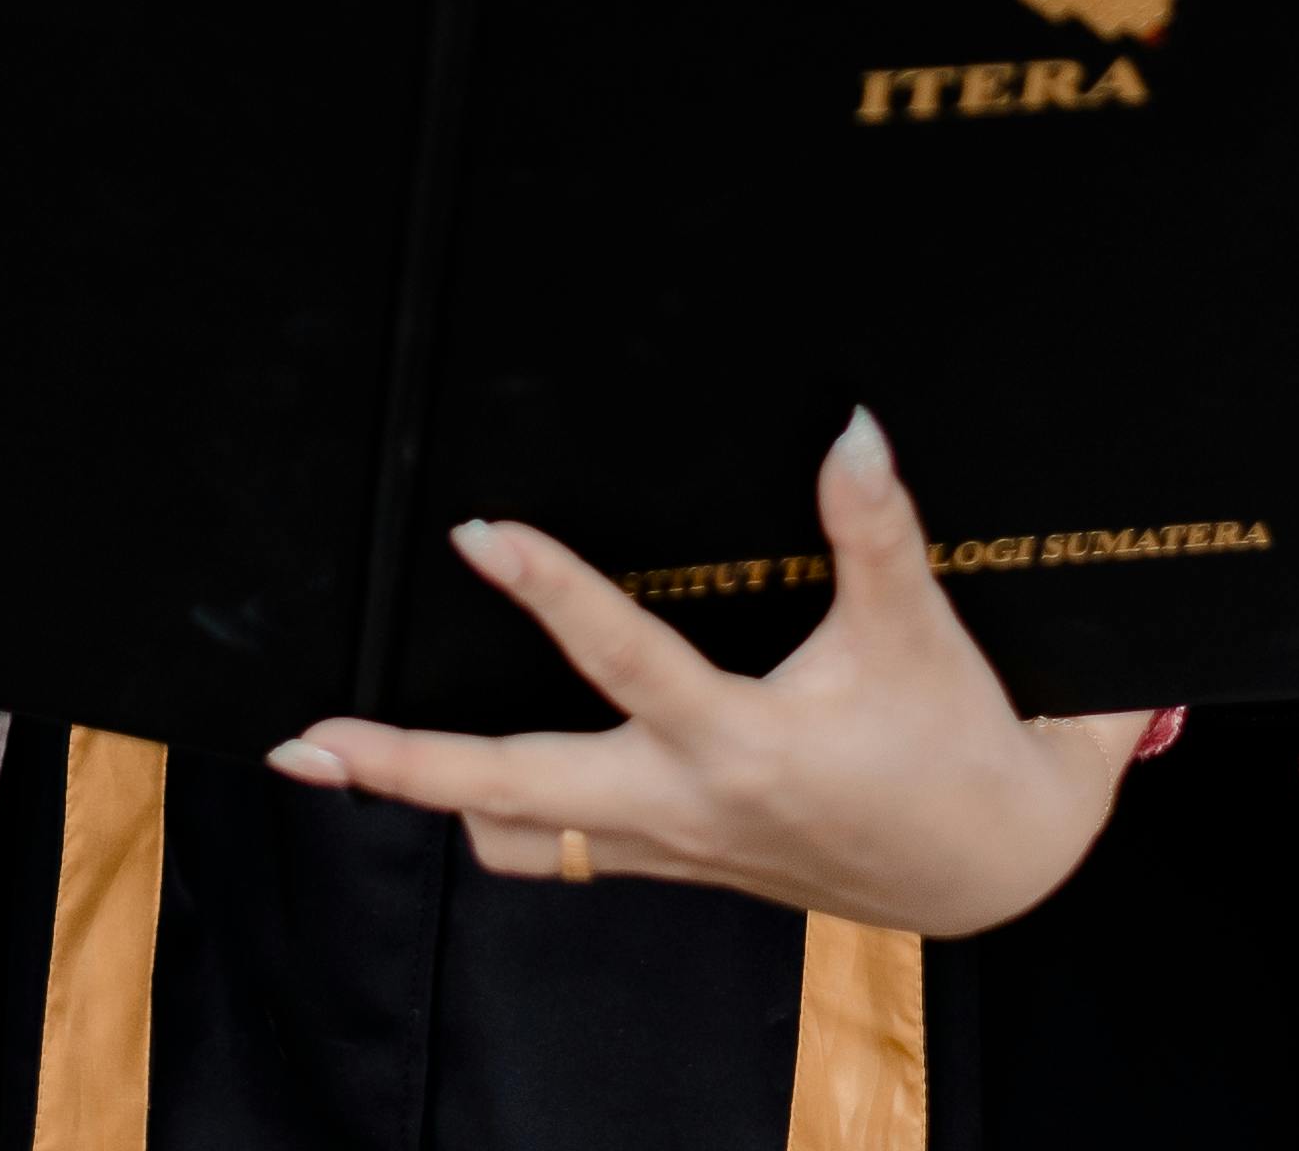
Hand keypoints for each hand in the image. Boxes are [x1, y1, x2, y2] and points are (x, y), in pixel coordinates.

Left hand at [270, 412, 1149, 938]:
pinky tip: (472, 793)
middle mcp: (684, 808)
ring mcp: (672, 848)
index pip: (622, 660)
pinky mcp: (678, 862)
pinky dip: (508, 823)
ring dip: (438, 802)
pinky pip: (563, 854)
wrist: (990, 868)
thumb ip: (876, 532)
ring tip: (348, 762)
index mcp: (738, 747)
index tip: (478, 533)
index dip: (550, 591)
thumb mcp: (918, 635)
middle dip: (405, 771)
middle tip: (308, 747)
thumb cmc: (954, 746)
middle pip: (514, 796)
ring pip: (521, 839)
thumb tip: (850, 430)